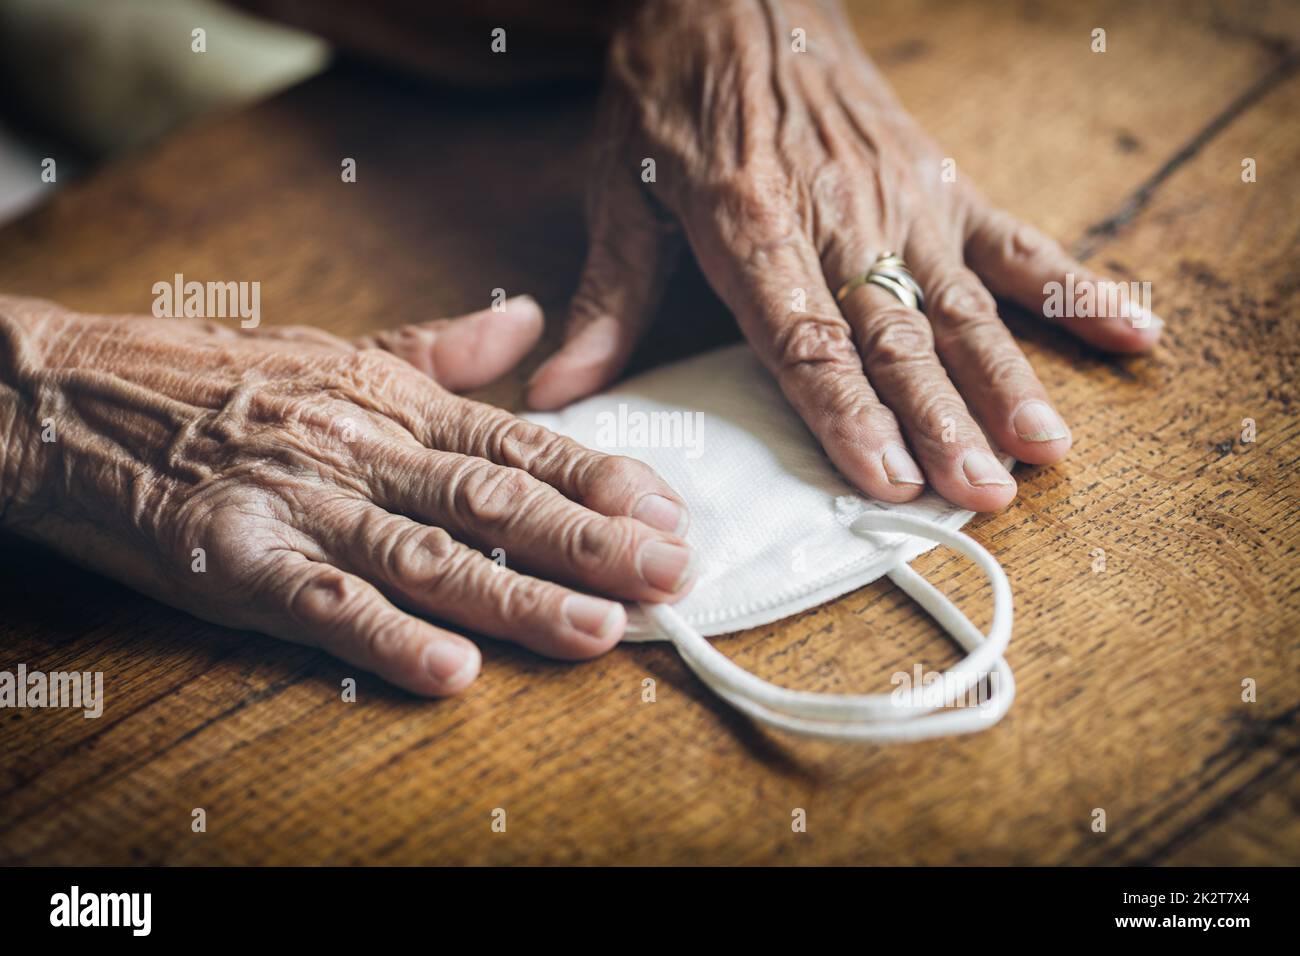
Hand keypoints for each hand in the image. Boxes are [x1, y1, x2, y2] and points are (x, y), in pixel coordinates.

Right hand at [0, 295, 695, 695]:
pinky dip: (381, 634)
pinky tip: (448, 668)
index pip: (517, 443)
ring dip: (516, 595)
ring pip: (424, 553)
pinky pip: (317, 601)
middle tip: (672, 574)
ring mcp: (300, 502)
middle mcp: (362, 447)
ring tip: (598, 629)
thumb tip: (525, 320)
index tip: (668, 511)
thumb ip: (441, 346)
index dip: (599, 479)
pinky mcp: (231, 555)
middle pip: (493, 500)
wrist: (71, 393)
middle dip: (590, 540)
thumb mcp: (337, 344)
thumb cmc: (214, 375)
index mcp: (394, 401)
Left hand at [527, 0, 1161, 510]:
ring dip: (1005, 378)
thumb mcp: (619, 189)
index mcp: (751, 222)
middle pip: (895, 334)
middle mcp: (838, 214)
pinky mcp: (939, 180)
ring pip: (960, 302)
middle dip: (940, 421)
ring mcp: (900, 197)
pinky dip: (1073, 289)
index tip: (887, 478)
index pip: (806, 338)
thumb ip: (607, 296)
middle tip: (982, 494)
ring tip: (1045, 448)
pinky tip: (1132, 331)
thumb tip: (560, 392)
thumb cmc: (671, 94)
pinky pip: (1016, 240)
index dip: (848, 413)